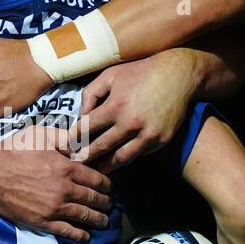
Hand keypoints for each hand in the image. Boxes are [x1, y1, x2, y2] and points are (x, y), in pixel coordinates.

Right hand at [0, 139, 111, 243]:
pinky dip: (80, 234)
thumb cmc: (14, 151)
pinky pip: (67, 231)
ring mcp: (55, 207)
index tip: (109, 188)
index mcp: (68, 168)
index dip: (106, 185)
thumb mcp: (41, 135)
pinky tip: (87, 236)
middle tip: (110, 206)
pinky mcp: (43, 221)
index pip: (97, 180)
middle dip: (106, 203)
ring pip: (85, 216)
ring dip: (98, 220)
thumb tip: (79, 143)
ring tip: (104, 222)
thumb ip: (63, 139)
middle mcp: (65, 189)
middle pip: (94, 199)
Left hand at [71, 50, 201, 171]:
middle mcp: (130, 124)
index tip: (66, 147)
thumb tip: (81, 115)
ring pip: (121, 158)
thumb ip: (91, 93)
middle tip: (76, 164)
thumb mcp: (111, 75)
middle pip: (101, 147)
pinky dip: (128, 156)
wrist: (178, 75)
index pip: (87, 128)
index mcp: (115, 107)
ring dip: (106, 166)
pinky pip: (139, 153)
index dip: (74, 139)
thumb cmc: (141, 72)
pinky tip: (119, 160)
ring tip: (96, 171)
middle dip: (86, 157)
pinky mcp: (161, 140)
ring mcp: (147, 135)